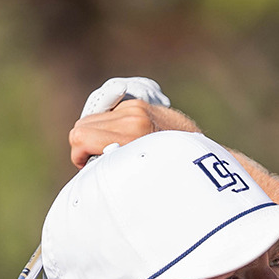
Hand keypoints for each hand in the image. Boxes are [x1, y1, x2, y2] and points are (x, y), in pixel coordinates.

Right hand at [68, 99, 201, 167]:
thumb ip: (110, 165)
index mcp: (130, 136)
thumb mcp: (137, 176)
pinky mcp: (138, 103)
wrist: (200, 154)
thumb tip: (87, 169)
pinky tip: (120, 139)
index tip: (87, 167)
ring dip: (95, 136)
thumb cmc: (168, 172)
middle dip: (84, 146)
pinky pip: (107, 114)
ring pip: (91, 119)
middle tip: (99, 161)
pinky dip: (108, 127)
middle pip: (82, 126)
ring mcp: (135, 107)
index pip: (81, 137)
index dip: (78, 155)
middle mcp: (132, 117)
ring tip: (111, 150)